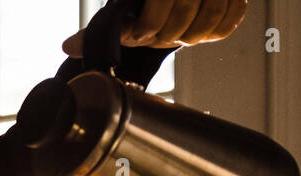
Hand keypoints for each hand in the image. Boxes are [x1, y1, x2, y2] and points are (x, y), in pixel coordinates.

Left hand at [62, 0, 247, 55]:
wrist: (171, 1)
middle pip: (187, 6)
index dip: (150, 23)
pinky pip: (232, 17)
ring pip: (212, 13)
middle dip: (168, 32)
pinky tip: (197, 34)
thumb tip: (68, 46)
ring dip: (192, 35)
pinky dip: (215, 32)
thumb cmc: (143, 3)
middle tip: (157, 37)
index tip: (141, 35)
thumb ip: (103, 26)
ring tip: (176, 35)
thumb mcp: (126, 7)